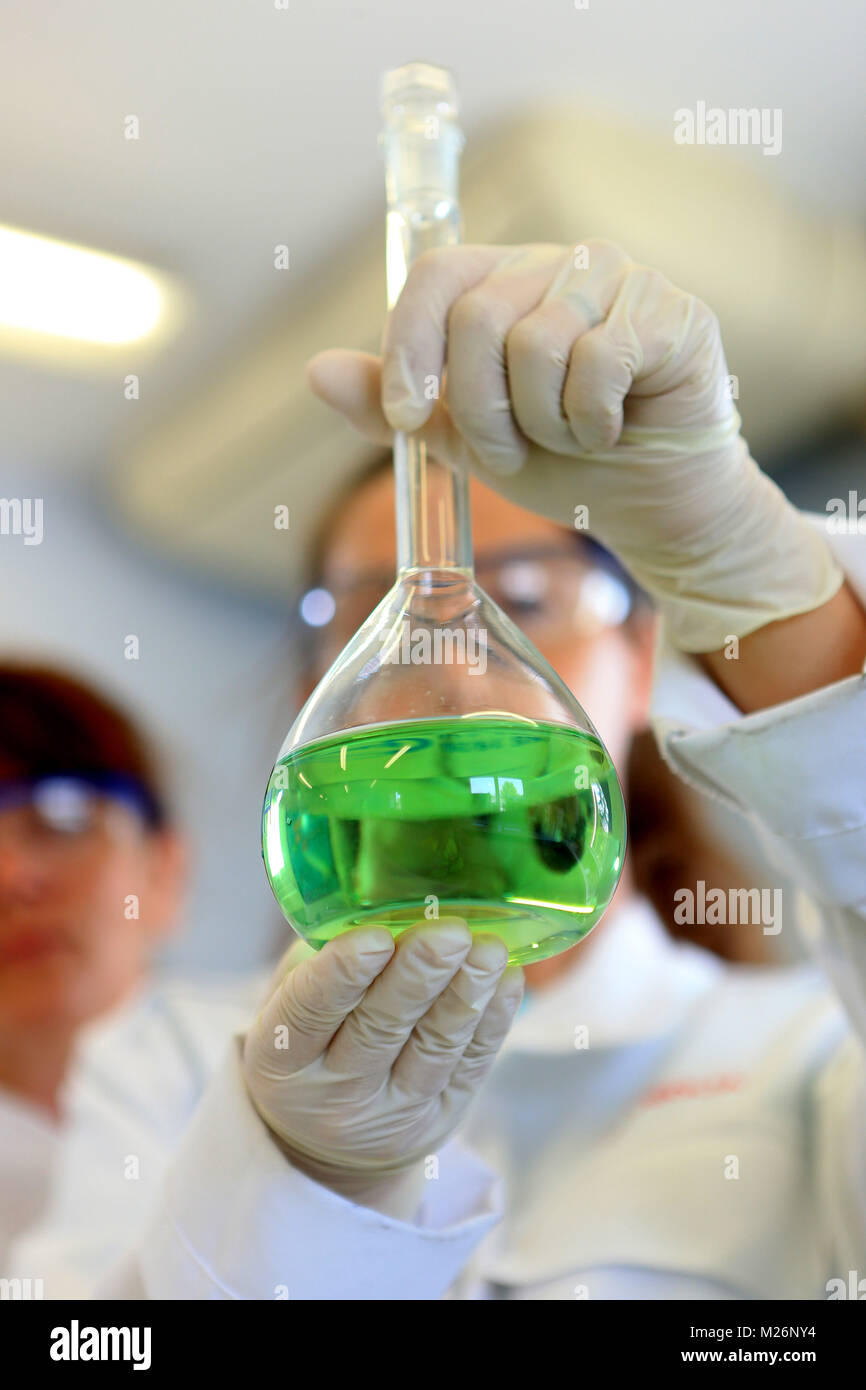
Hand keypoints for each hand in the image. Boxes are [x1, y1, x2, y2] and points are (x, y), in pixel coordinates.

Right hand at [242, 920, 523, 1217]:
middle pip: (379, 1029)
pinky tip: (506, 980)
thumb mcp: (292, 1001)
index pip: (308, 1012)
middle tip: (448, 934)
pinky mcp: (439, 1117)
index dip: (341, 975)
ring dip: (465, 993)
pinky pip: (471, 1066)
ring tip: (489, 949)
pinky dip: (492, 1020)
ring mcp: (390, 1112)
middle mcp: (332, 1093)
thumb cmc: (312, 1039)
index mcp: (280, 1056)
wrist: (327, 1137)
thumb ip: (325, 956)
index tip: (374, 937)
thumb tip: (382, 897)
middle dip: (418, 976)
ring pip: (433, 1048)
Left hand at [306, 239, 840, 653]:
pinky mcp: (668, 311)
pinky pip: (598, 362)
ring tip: (571, 438)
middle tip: (514, 450)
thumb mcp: (465, 441)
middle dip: (483, 413)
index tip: (409, 416)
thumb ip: (399, 408)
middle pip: (479, 319)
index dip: (410, 346)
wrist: (651, 506)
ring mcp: (616, 279)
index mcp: (501, 281)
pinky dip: (593, 420)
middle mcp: (556, 264)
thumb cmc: (563, 463)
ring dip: (543, 424)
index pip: (435, 277)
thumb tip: (316, 373)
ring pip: (537, 343)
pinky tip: (613, 429)